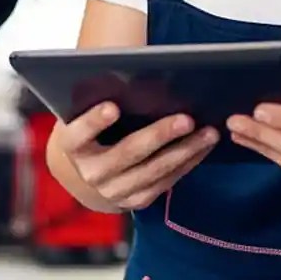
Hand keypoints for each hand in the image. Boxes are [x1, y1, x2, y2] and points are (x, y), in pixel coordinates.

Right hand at [55, 102, 219, 210]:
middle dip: (159, 135)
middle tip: (186, 119)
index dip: (94, 121)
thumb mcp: (87, 115)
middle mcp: (90, 172)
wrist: (89, 172)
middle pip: (127, 152)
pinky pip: (166, 182)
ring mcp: (113, 190)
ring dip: (185, 150)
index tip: (112, 106)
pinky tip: (203, 147)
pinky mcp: (135, 201)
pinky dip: (187, 163)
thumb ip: (102, 100)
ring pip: (153, 171)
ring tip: (208, 132)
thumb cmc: (93, 130)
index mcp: (72, 146)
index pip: (79, 134)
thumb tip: (138, 79)